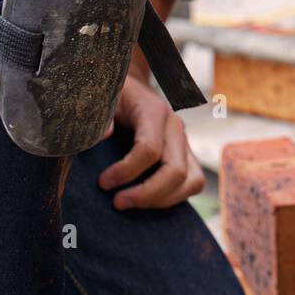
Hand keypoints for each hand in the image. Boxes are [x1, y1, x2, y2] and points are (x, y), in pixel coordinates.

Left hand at [96, 73, 204, 209]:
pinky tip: (147, 201)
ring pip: (191, 181)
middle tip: (117, 203)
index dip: (125, 171)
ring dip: (161, 201)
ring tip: (132, 204)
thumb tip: (104, 135)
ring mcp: (185, 142)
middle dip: (146, 194)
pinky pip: (193, 183)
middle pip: (175, 170)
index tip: (102, 183)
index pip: (149, 149)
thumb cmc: (113, 98)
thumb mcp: (102, 100)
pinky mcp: (187, 156)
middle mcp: (175, 127)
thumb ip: (101, 116)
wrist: (131, 90)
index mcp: (154, 111)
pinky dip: (173, 198)